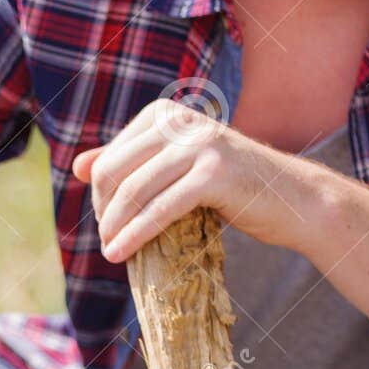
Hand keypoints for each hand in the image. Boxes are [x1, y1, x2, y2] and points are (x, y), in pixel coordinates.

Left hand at [72, 100, 302, 262]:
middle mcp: (180, 120)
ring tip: (111, 253)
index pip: (108, 159)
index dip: (99, 197)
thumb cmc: (230, 186)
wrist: (291, 199)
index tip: (107, 223)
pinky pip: (158, 209)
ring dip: (114, 228)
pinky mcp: (214, 173)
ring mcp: (199, 143)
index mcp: (165, 114)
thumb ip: (131, 162)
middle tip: (109, 241)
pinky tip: (120, 255)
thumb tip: (77, 165)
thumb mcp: (175, 167)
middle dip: (104, 213)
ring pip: (132, 192)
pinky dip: (134, 235)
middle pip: (113, 173)